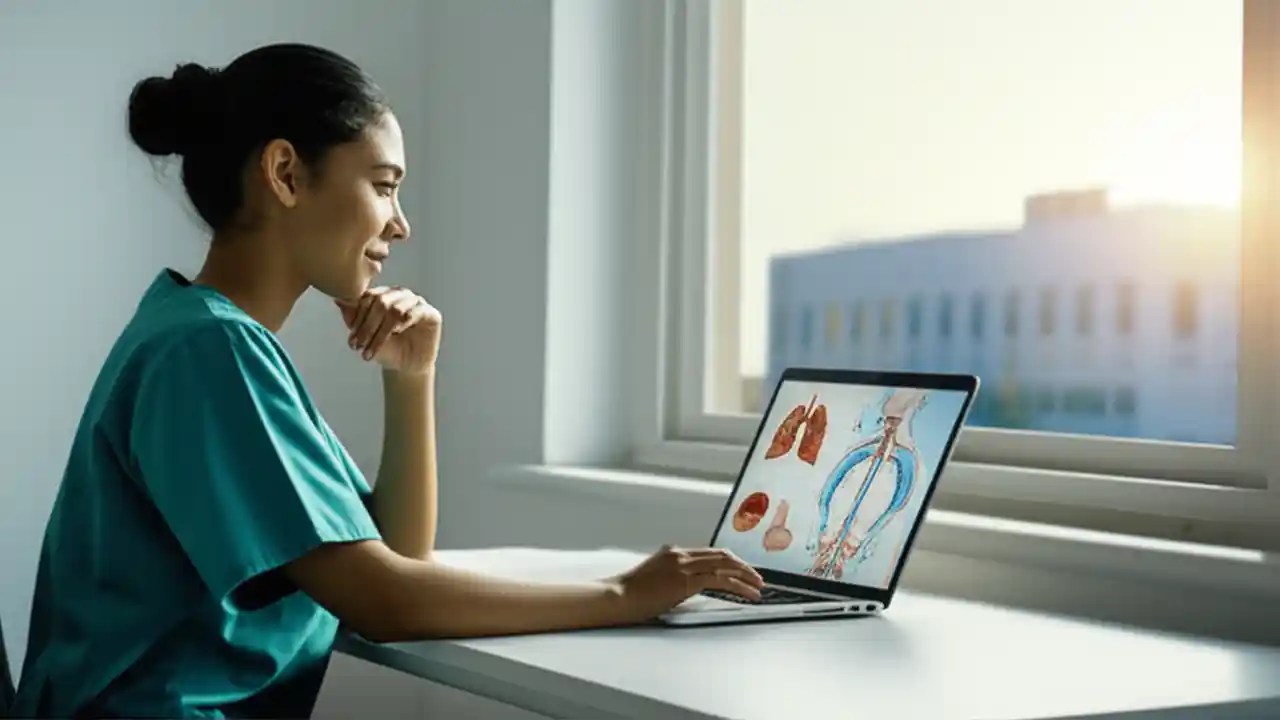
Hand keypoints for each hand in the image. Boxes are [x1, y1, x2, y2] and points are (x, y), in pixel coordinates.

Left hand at [336, 286, 441, 373]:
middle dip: (367, 326)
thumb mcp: (365, 334)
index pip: (368, 297)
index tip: (351, 338)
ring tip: (372, 349)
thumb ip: (352, 317)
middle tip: (358, 347)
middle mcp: (400, 295)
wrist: (406, 366)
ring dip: (381, 332)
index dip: (358, 317)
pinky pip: (417, 312)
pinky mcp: (431, 314)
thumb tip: (337, 299)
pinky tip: (395, 333)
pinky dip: (404, 322)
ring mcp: (417, 302)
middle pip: (381, 301)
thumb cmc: (386, 348)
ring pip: (396, 309)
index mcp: (383, 295)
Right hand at [608, 545, 763, 619]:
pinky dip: (739, 586)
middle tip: (756, 577)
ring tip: (758, 586)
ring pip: (725, 565)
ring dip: (745, 576)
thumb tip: (683, 582)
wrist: (618, 596)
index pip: (710, 552)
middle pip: (722, 555)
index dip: (730, 560)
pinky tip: (748, 594)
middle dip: (742, 566)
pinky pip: (721, 580)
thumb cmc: (630, 593)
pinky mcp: (686, 580)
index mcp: (674, 552)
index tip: (742, 570)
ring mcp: (684, 565)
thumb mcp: (653, 576)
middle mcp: (681, 554)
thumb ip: (670, 574)